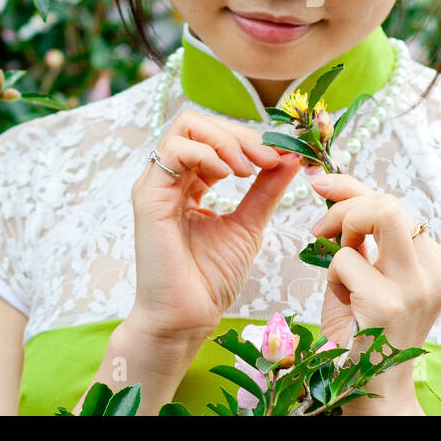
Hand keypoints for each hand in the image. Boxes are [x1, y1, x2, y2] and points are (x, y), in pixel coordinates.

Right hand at [129, 110, 302, 343]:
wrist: (188, 317)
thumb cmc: (211, 278)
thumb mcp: (249, 223)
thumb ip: (266, 188)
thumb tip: (292, 156)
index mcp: (191, 183)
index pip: (214, 136)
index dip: (249, 138)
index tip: (281, 155)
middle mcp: (171, 179)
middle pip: (199, 123)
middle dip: (240, 134)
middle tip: (269, 157)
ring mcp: (157, 185)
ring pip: (185, 127)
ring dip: (225, 140)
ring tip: (249, 169)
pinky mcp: (148, 196)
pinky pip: (174, 151)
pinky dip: (207, 153)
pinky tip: (229, 175)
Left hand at [307, 170, 440, 413]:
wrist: (372, 389)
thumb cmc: (363, 329)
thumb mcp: (367, 271)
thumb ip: (359, 231)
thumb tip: (328, 182)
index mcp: (437, 262)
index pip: (395, 204)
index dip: (353, 187)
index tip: (321, 183)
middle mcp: (436, 270)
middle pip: (390, 202)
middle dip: (345, 204)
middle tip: (321, 230)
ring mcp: (417, 286)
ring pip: (379, 213)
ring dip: (341, 229)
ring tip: (336, 262)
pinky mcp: (390, 303)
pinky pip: (347, 258)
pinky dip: (333, 272)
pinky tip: (344, 300)